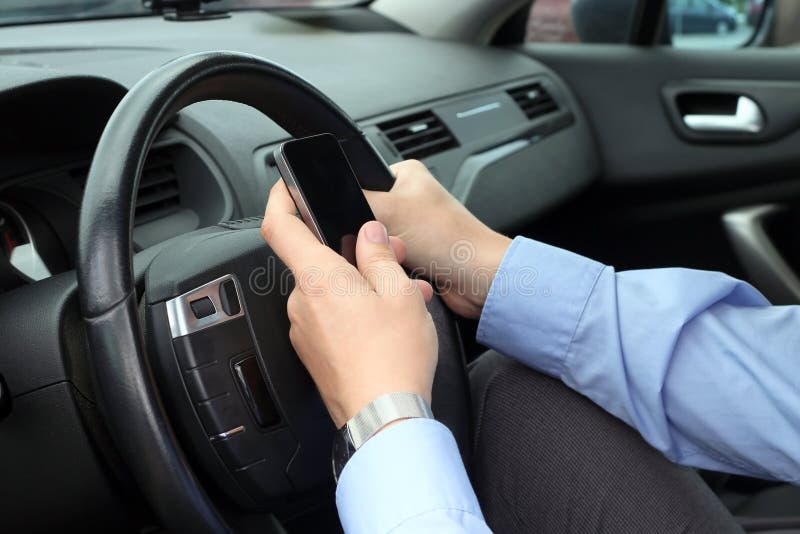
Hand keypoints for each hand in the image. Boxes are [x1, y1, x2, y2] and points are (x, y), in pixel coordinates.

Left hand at [261, 181, 437, 427]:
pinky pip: (332, 317)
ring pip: (331, 291)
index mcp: (318, 279)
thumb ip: (379, 255)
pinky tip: (390, 321)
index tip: (286, 186)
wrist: (385, 416)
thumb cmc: (393, 359)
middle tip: (392, 257)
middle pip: (319, 260)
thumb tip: (369, 235)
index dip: (279, 199)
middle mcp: (302, 303)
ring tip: (405, 297)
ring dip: (363, 285)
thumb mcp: (398, 293)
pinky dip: (357, 310)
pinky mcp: (314, 352)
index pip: (278, 226)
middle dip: (355, 253)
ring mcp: (305, 330)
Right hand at [365, 160, 511, 318]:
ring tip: (398, 255)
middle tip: (380, 240)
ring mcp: (413, 228)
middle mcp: (410, 199)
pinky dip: (389, 268)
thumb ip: (352, 200)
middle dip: (367, 235)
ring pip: (373, 244)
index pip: (358, 181)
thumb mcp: (390, 210)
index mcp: (405, 174)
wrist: (480, 280)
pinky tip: (401, 269)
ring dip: (379, 255)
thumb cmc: (452, 239)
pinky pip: (386, 262)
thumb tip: (324, 201)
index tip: (354, 218)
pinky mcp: (415, 254)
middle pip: (363, 217)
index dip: (351, 202)